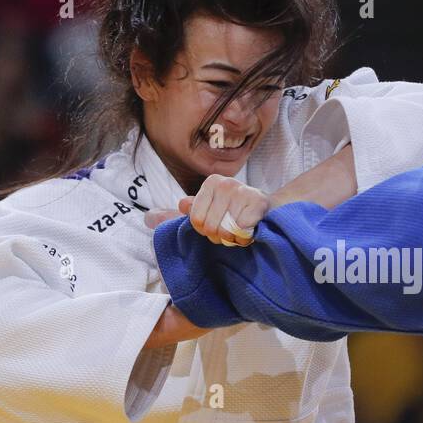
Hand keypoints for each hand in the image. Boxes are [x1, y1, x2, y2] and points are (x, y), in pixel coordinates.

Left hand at [145, 174, 264, 245]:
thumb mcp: (208, 211)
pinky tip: (251, 231)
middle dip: (221, 236)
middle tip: (231, 231)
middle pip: (211, 227)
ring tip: (241, 231)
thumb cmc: (237, 213)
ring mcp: (243, 191)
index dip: (206, 231)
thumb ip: (181, 216)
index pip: (196, 220)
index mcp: (211, 183)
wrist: (273, 211)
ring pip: (226, 231)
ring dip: (234, 239)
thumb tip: (149, 218)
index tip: (217, 226)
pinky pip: (242, 230)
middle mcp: (226, 183)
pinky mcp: (259, 202)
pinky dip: (246, 237)